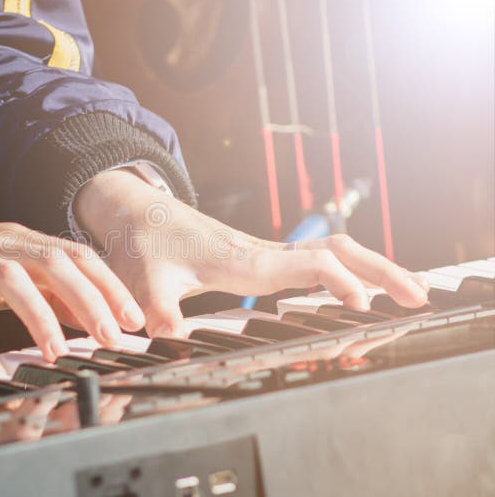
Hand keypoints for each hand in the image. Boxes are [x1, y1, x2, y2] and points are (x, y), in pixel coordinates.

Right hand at [0, 221, 144, 372]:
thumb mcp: (5, 271)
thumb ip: (46, 289)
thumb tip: (92, 315)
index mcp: (19, 241)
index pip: (75, 254)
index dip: (108, 283)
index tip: (133, 316)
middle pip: (51, 261)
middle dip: (87, 298)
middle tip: (110, 335)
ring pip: (9, 280)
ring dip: (39, 316)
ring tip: (58, 351)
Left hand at [74, 170, 429, 336]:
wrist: (134, 211)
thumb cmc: (142, 244)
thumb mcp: (144, 282)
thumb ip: (158, 313)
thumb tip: (167, 340)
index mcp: (243, 261)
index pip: (308, 264)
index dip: (341, 282)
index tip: (366, 306)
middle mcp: (262, 253)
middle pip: (337, 251)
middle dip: (380, 270)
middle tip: (417, 296)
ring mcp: (265, 252)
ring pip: (332, 251)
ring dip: (372, 268)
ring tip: (405, 293)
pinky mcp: (260, 255)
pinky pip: (316, 258)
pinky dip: (348, 268)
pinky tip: (359, 286)